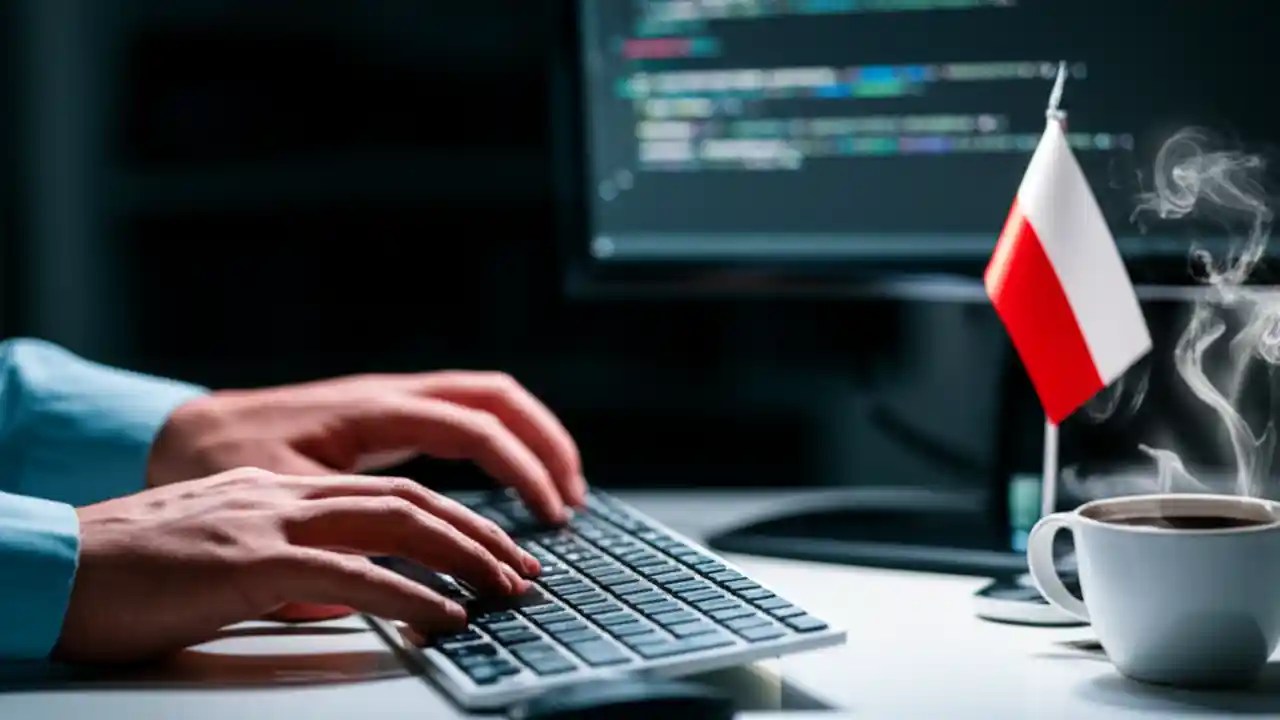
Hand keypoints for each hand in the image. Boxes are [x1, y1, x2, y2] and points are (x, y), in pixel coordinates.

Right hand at [55, 467, 539, 663]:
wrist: (50, 566)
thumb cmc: (129, 572)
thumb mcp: (222, 556)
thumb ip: (285, 564)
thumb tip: (341, 598)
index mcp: (280, 490)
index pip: (390, 491)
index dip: (455, 517)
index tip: (497, 550)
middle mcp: (283, 494)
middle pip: (410, 500)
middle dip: (479, 533)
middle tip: (525, 569)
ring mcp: (268, 522)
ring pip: (395, 523)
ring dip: (463, 556)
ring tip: (506, 588)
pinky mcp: (248, 562)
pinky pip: (350, 575)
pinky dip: (408, 595)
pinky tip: (444, 615)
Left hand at [148, 372, 585, 521]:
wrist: (184, 431)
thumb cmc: (221, 460)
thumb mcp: (269, 502)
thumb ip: (325, 537)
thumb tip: (374, 590)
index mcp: (372, 409)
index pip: (472, 427)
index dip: (520, 469)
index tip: (548, 515)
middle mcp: (392, 393)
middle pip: (498, 395)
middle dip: (546, 442)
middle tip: (573, 500)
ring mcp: (394, 399)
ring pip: (488, 399)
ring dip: (532, 439)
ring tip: (559, 493)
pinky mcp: (390, 417)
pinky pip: (466, 416)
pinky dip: (503, 445)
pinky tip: (512, 484)